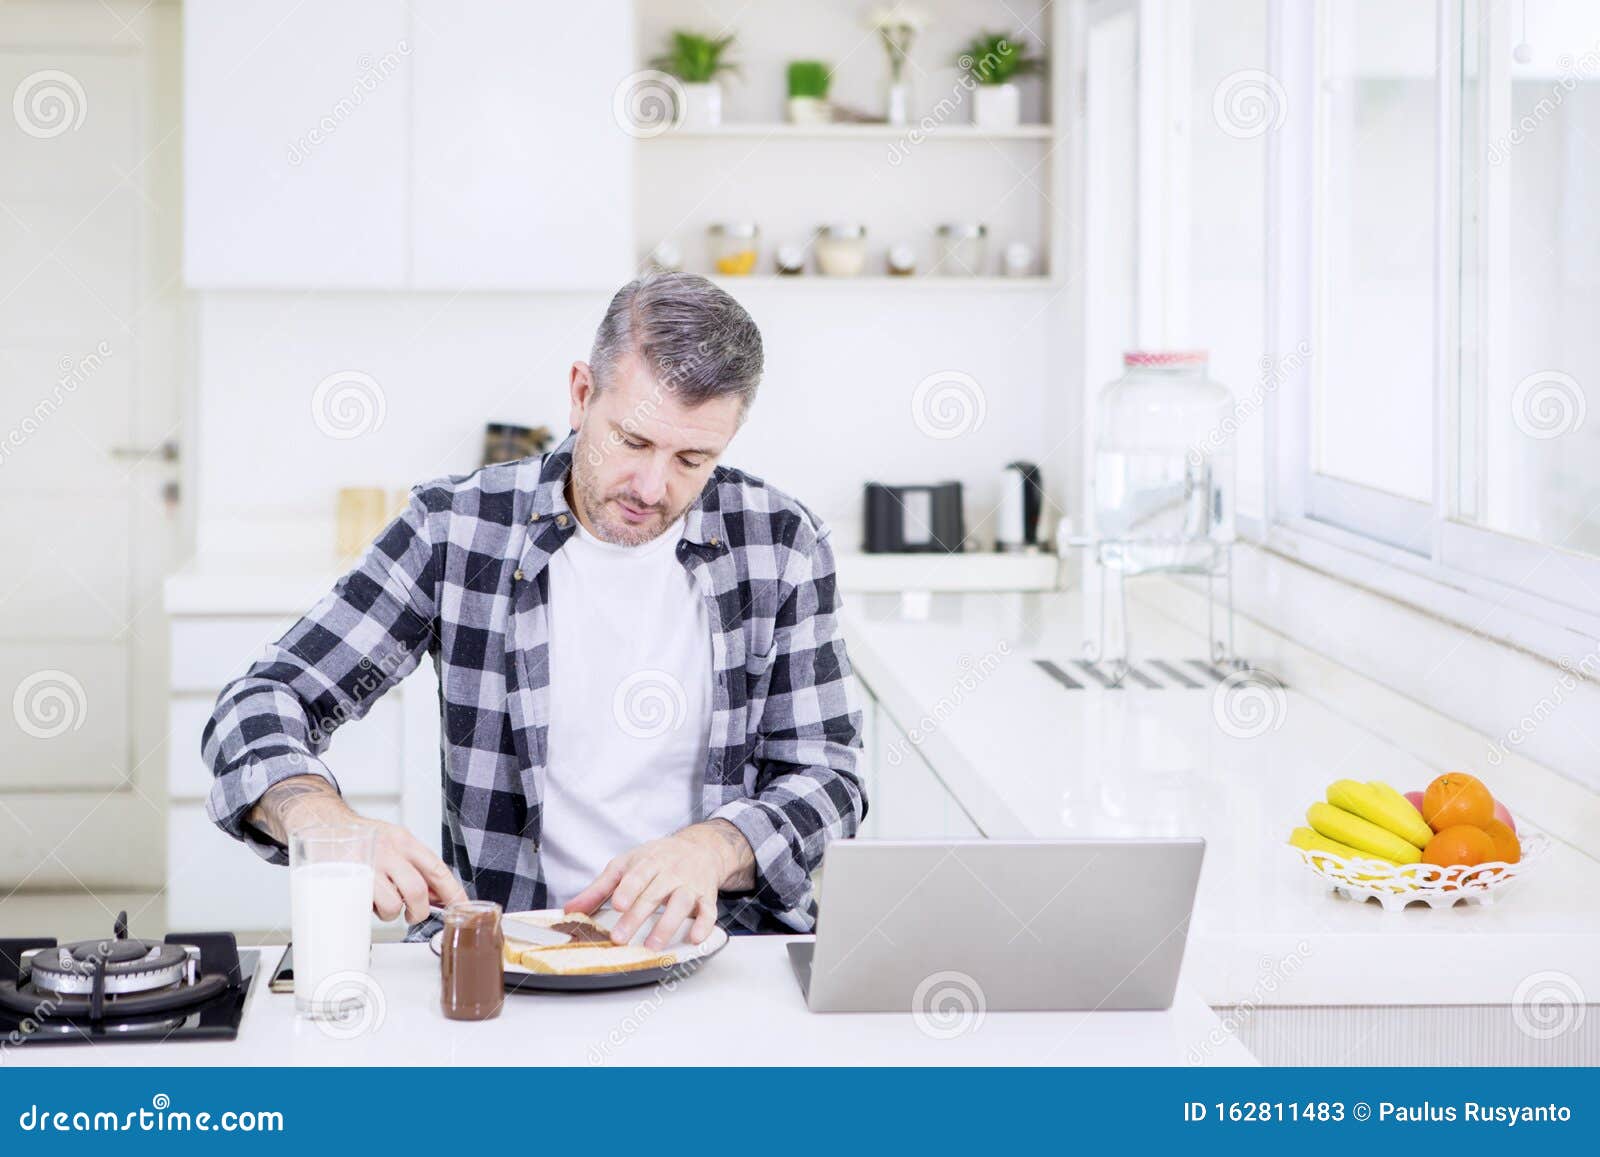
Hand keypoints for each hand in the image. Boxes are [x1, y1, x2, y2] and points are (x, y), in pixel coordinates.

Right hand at [360, 816, 466, 922]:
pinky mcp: (350, 881)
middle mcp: (388, 852)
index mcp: (404, 841)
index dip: (453, 892)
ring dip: (391, 913)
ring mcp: (368, 867)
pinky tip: (367, 900)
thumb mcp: (394, 842)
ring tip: (382, 903)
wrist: (324, 824)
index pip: (437, 870)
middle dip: (419, 911)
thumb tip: (439, 894)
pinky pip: (369, 907)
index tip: (461, 907)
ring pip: (392, 904)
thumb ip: (416, 866)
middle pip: (417, 891)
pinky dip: (371, 911)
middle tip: (413, 914)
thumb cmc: (362, 838)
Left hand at [564, 820, 752, 948]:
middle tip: (621, 937)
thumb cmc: (657, 858)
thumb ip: (599, 889)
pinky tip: (693, 938)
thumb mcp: (626, 865)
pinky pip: (709, 911)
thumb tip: (571, 910)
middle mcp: (670, 872)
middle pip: (654, 893)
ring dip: (668, 924)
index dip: (627, 889)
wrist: (700, 847)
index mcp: (648, 862)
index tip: (617, 904)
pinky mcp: (706, 897)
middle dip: (637, 916)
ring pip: (681, 903)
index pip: (636, 875)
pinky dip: (703, 925)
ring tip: (653, 945)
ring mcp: (690, 884)